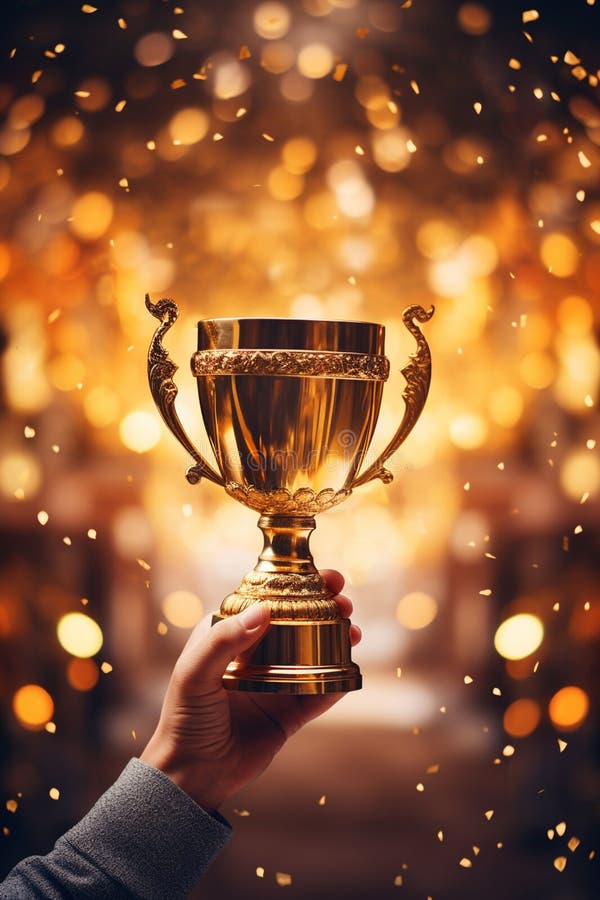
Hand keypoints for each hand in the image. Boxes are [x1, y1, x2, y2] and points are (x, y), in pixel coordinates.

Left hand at [140, 570, 360, 811]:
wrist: (191, 776)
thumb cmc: (183, 719)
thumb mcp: (194, 673)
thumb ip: (223, 641)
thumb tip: (264, 610)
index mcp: (228, 635)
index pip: (265, 600)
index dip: (294, 585)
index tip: (321, 576)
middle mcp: (255, 655)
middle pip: (297, 621)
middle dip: (324, 606)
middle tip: (344, 599)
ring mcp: (276, 683)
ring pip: (315, 653)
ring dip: (338, 638)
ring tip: (355, 631)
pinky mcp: (290, 713)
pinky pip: (321, 692)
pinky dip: (339, 680)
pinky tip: (352, 668)